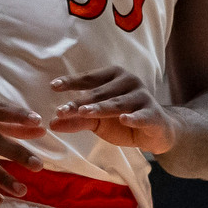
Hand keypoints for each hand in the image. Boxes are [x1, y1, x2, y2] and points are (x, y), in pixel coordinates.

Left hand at [48, 68, 180, 155]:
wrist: (155, 131)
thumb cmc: (122, 120)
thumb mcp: (98, 120)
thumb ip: (77, 120)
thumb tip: (52, 123)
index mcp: (113, 76)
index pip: (89, 78)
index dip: (71, 82)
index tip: (53, 86)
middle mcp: (128, 81)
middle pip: (100, 92)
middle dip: (79, 102)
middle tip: (61, 110)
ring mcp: (142, 96)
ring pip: (117, 103)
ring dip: (100, 108)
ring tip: (83, 112)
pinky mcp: (153, 113)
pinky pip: (141, 115)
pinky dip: (133, 117)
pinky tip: (124, 119)